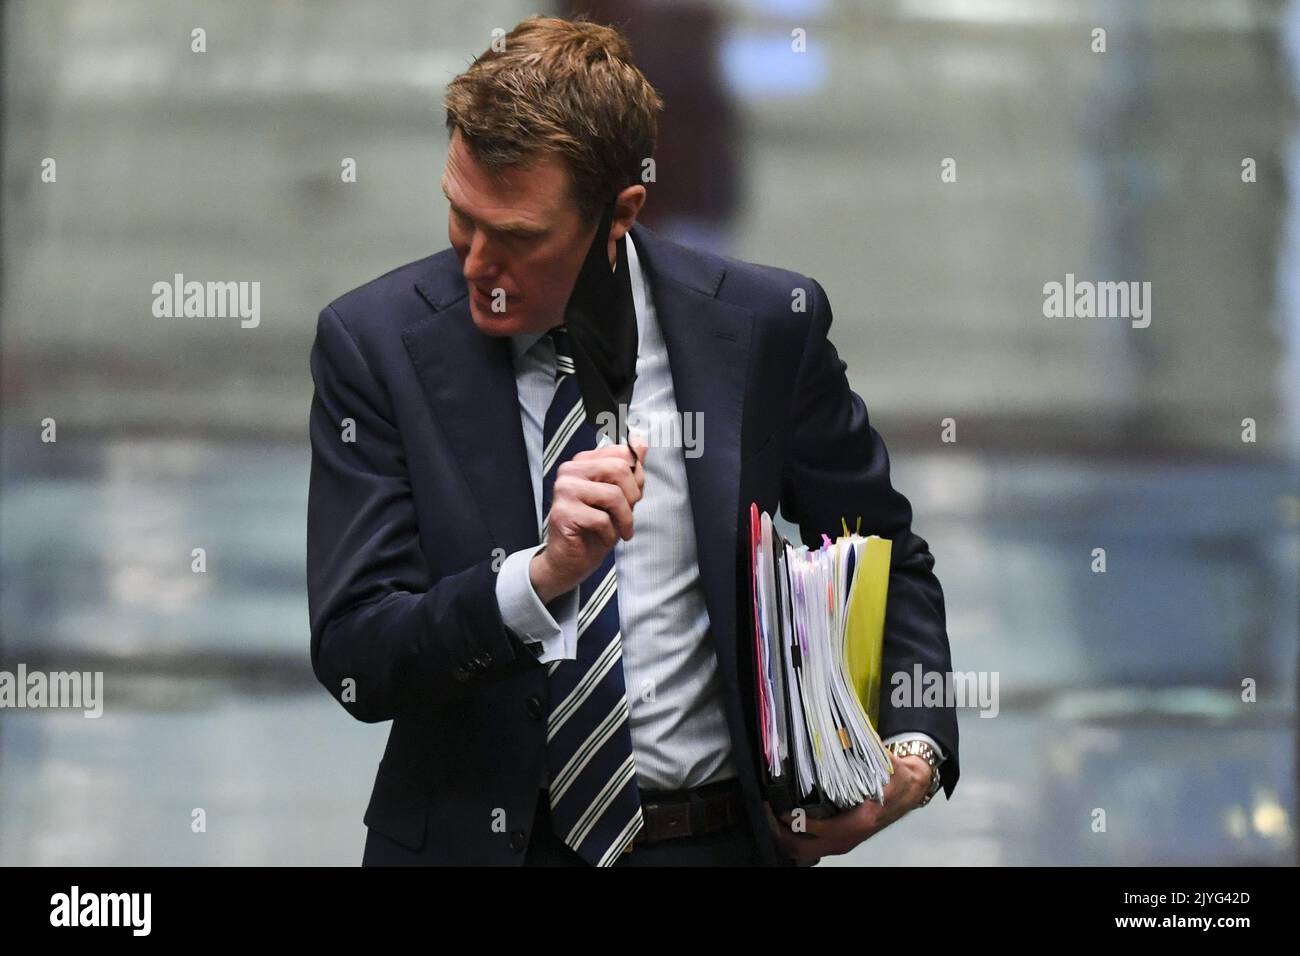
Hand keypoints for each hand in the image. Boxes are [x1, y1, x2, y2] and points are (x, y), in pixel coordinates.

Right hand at [530, 439, 647, 602]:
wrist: (571, 560)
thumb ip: (629, 469)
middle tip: (628, 516)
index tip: (633, 496)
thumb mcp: (620, 496)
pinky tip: (602, 538)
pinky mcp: (563, 512)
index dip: (636, 476)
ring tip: (620, 530)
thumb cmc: (595, 528)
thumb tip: (640, 442)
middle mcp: (570, 470)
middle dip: (632, 497)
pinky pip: (601, 519)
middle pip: (619, 469)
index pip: (621, 452)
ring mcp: (564, 490)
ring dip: (624, 519)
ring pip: (613, 495)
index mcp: (583, 461)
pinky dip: (610, 534)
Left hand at [764, 754, 932, 864]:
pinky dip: (795, 839)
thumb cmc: (894, 777)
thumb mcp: (881, 765)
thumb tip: (834, 737)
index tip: (775, 804)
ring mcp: (844, 843)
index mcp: (857, 821)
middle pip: (803, 848)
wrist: (909, 790)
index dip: (791, 819)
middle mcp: (847, 838)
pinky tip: (784, 822)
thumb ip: (859, 754)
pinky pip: (812, 848)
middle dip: (780, 833)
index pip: (814, 828)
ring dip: (785, 838)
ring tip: (769, 817)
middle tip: (765, 812)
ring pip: (805, 853)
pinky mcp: (841, 841)